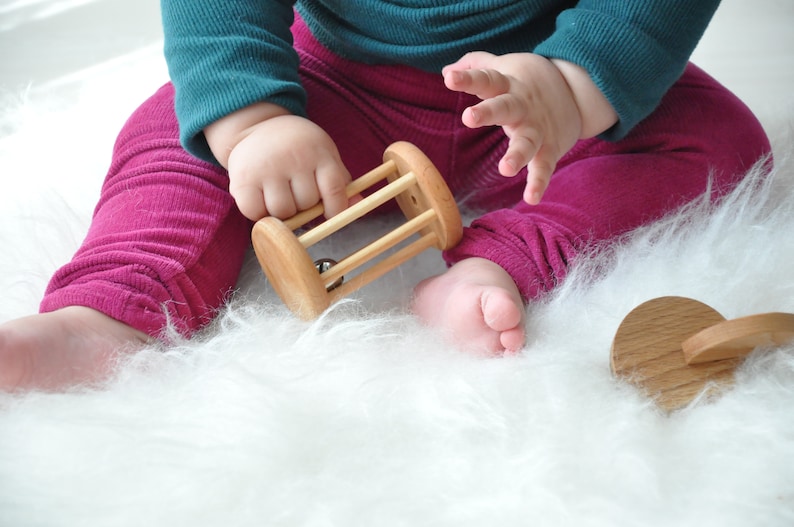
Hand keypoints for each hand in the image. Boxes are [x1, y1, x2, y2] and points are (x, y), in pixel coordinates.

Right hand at [206, 104, 352, 220]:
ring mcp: (267, 168)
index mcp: (319, 154)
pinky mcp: (243, 178)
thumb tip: (359, 206)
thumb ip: (340, 183)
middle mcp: (293, 159)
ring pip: (282, 211)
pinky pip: (255, 212)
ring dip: (282, 212)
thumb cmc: (299, 149)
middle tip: (295, 193)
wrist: (259, 126)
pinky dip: (259, 213)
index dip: (335, 209)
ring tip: (279, 195)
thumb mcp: (324, 157)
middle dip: (303, 206)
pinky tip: (261, 200)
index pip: (334, 190)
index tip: (329, 213)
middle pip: (306, 204)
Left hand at [443, 52, 582, 204]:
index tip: (449, 78)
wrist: (579, 89)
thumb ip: (476, 66)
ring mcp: (537, 128)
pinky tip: (531, 198)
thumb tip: (446, 70)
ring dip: (517, 155)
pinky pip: (544, 166)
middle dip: (488, 112)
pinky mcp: (550, 148)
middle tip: (469, 117)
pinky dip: (539, 182)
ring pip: (527, 141)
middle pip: (504, 107)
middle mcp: (522, 106)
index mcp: (507, 85)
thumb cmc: (529, 80)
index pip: (486, 79)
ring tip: (505, 170)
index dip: (468, 78)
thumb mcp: (506, 67)